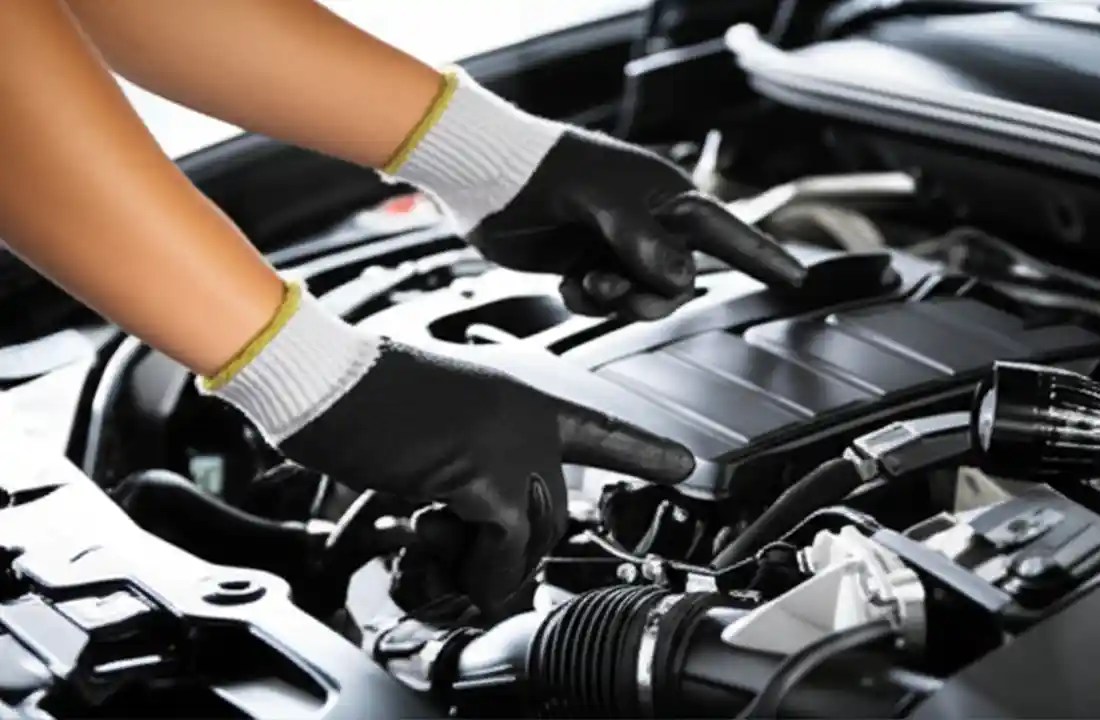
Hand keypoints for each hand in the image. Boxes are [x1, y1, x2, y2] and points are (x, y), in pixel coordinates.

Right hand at [266, 340, 693, 613]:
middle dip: (514, 545)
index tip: (684, 463)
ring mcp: (516, 445)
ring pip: (535, 534)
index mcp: (523, 396)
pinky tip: (438, 543)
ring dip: (489, 558)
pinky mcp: (490, 476)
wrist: (329, 376)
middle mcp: (531, 418)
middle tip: (460, 547)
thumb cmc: (369, 394)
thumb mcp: (442, 422)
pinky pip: (504, 547)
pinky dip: (475, 565)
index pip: (598, 426)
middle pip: (556, 510)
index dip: (643, 449)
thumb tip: (486, 524)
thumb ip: (479, 465)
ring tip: (439, 539)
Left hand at [386, 70, 806, 319]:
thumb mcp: (604, 200)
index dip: (765, 258)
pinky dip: (587, 300)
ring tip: (586, 279)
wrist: (488, 182)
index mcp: (668, 199)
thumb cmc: (549, 170)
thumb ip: (644, 242)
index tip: (798, 279)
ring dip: (615, 300)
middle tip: (612, 286)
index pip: (730, 234)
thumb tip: (679, 280)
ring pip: (642, 298)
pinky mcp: (586, 265)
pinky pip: (606, 303)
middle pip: (680, 284)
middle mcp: (650, 225)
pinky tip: (568, 280)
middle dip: (649, 295)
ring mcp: (617, 247)